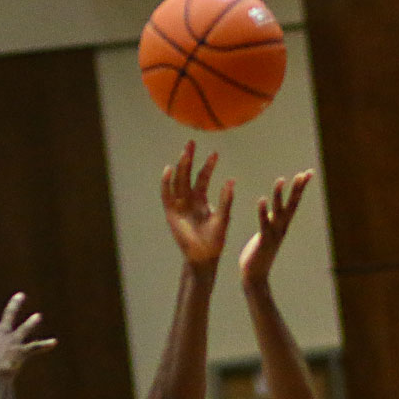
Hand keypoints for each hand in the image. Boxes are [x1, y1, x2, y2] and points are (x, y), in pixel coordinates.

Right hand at [0, 290, 55, 378]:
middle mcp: (4, 332)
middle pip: (10, 315)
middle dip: (15, 305)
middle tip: (21, 296)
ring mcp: (15, 341)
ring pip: (25, 329)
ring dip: (31, 323)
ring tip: (38, 317)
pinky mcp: (23, 352)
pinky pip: (35, 348)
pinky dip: (44, 345)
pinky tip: (54, 342)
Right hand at [162, 141, 233, 267]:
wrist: (204, 256)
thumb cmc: (215, 240)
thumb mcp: (223, 218)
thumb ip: (226, 200)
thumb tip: (231, 181)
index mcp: (201, 200)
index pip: (203, 178)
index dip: (208, 165)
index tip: (214, 153)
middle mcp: (189, 199)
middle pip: (187, 175)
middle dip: (189, 159)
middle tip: (192, 142)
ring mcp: (179, 205)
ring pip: (178, 181)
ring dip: (181, 167)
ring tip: (185, 153)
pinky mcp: (171, 213)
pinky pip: (167, 195)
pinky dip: (166, 182)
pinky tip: (169, 170)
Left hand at [240, 171, 311, 288]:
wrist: (255, 276)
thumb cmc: (260, 254)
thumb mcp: (268, 232)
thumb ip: (272, 220)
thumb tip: (274, 209)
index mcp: (282, 224)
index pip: (294, 202)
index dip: (301, 187)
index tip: (308, 172)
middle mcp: (282, 227)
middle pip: (293, 204)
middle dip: (298, 188)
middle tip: (304, 173)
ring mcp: (274, 234)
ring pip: (279, 211)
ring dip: (279, 196)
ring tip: (280, 180)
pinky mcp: (263, 240)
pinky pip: (264, 223)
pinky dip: (263, 211)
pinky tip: (262, 199)